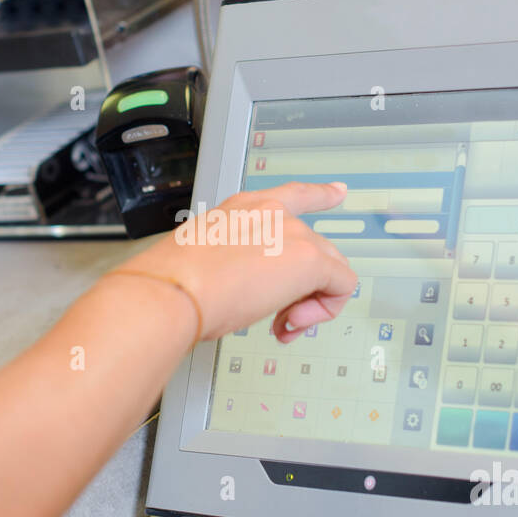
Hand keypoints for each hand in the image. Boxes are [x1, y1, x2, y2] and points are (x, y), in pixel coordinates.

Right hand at [119, 182, 356, 342]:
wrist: (175, 291)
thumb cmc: (175, 282)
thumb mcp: (204, 260)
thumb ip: (231, 265)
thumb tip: (234, 290)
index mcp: (243, 208)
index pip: (293, 195)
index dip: (321, 194)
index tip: (338, 192)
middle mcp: (273, 213)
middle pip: (316, 247)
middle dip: (302, 288)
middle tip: (278, 317)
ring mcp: (293, 233)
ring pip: (331, 269)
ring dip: (310, 302)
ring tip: (281, 323)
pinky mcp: (310, 259)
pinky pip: (342, 286)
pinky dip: (325, 311)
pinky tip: (294, 322)